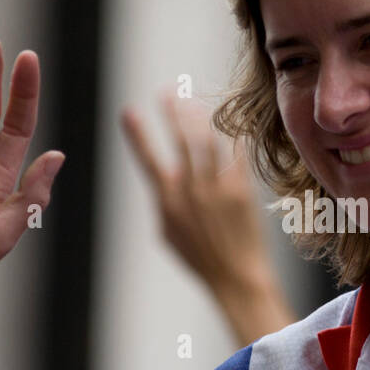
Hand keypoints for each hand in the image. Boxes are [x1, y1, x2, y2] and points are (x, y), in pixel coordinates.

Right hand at [121, 88, 268, 293]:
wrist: (236, 276)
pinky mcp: (241, 190)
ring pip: (207, 141)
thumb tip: (165, 176)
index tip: (129, 112)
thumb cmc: (200, 257)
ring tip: (194, 102)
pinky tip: (228, 119)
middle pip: (181, 141)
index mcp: (167, 202)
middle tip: (169, 93)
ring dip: (199, 117)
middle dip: (172, 113)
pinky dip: (230, 133)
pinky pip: (235, 152)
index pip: (148, 160)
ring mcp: (217, 189)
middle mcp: (190, 192)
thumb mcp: (169, 232)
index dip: (138, 135)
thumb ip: (165, 200)